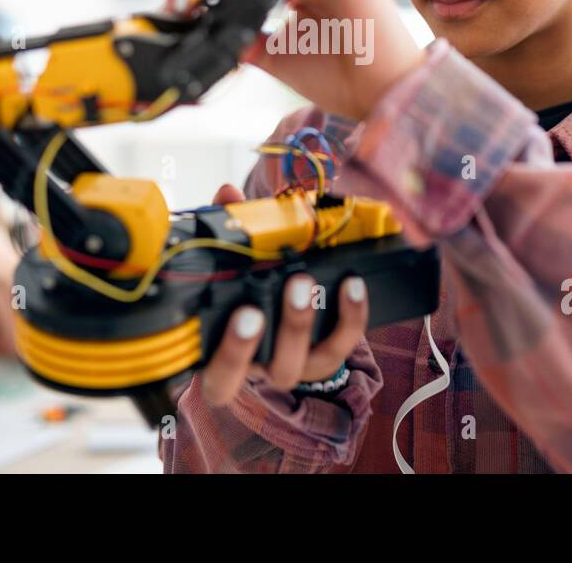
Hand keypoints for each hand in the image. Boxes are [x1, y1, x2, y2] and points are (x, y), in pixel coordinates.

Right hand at [198, 184, 368, 405]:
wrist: (280, 319)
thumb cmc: (247, 292)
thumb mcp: (233, 266)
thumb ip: (229, 233)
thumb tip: (227, 194)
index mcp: (223, 359)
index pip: (219, 377)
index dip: (229, 355)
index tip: (244, 314)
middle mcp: (259, 371)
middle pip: (272, 370)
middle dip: (277, 331)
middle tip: (281, 292)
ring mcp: (294, 367)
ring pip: (304, 364)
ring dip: (307, 321)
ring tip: (307, 281)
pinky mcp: (325, 359)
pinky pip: (341, 347)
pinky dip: (351, 316)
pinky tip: (352, 284)